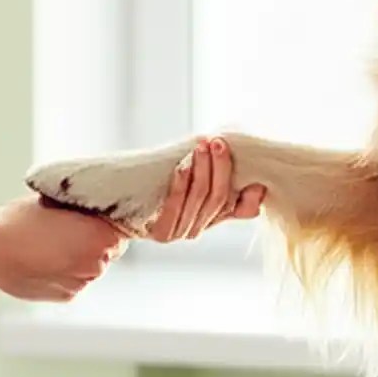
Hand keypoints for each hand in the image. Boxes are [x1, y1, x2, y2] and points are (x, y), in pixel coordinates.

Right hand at [0, 197, 127, 301]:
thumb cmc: (21, 221)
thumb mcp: (56, 202)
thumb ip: (79, 209)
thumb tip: (86, 208)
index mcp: (103, 234)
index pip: (119, 231)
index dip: (101, 226)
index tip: (86, 222)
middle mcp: (100, 261)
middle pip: (106, 253)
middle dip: (89, 245)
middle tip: (63, 234)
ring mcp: (84, 282)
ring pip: (88, 270)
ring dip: (75, 262)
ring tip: (46, 250)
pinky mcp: (68, 297)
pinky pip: (72, 283)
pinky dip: (61, 276)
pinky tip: (40, 264)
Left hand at [147, 137, 265, 241]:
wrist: (121, 212)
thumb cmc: (158, 189)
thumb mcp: (189, 182)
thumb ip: (213, 177)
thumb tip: (243, 163)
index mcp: (213, 217)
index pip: (243, 211)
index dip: (252, 197)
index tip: (256, 177)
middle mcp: (200, 227)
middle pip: (219, 197)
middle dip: (221, 168)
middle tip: (218, 143)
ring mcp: (180, 232)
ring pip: (200, 198)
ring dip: (202, 169)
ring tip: (201, 147)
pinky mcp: (161, 233)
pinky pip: (175, 206)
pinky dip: (182, 183)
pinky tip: (183, 165)